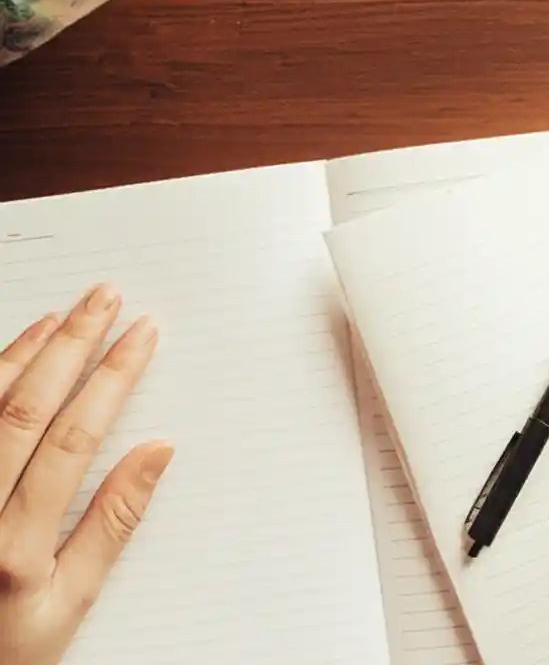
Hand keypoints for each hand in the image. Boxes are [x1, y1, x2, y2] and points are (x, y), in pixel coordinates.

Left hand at [0, 285, 171, 664]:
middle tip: (106, 297)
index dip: (112, 378)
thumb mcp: (69, 604)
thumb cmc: (5, 646)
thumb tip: (156, 453)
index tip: (142, 335)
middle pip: (26, 406)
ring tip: (66, 313)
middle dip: (74, 343)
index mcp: (16, 543)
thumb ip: (112, 525)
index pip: (73, 436)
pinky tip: (10, 351)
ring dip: (27, 350)